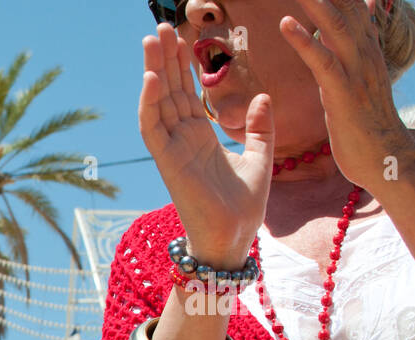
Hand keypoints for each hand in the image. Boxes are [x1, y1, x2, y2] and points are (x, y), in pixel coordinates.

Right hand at [138, 23, 272, 264]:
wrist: (235, 236)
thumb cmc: (244, 206)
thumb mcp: (261, 157)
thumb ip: (261, 128)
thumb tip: (265, 97)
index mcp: (201, 137)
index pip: (187, 93)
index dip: (184, 66)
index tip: (183, 38)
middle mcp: (182, 140)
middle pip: (169, 91)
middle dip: (165, 58)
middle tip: (159, 26)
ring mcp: (172, 150)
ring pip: (157, 102)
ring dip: (153, 71)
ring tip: (151, 40)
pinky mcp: (167, 163)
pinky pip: (153, 129)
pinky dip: (150, 103)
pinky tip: (152, 78)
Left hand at [280, 0, 414, 189]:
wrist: (383, 157)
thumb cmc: (365, 120)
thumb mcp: (361, 73)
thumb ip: (358, 39)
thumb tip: (361, 7)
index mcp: (365, 45)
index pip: (351, 2)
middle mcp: (363, 50)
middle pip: (343, 4)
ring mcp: (355, 68)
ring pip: (335, 23)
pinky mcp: (342, 90)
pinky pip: (322, 60)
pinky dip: (304, 39)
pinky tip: (286, 23)